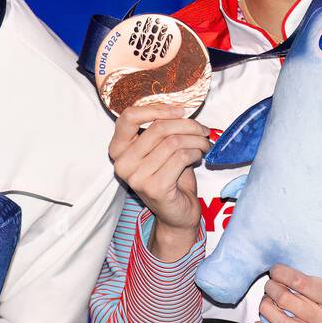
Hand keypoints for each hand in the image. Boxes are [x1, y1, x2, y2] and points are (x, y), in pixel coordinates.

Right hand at [108, 104, 210, 258]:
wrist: (177, 213)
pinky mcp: (153, 188)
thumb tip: (179, 109)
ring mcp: (135, 177)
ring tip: (203, 145)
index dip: (156, 109)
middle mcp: (122, 163)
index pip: (128, 117)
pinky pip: (181, 157)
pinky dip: (196, 153)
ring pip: (173, 142)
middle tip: (203, 130)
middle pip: (158, 128)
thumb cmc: (170, 177)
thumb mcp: (160, 149)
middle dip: (188, 125)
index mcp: (118, 149)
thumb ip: (161, 130)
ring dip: (196, 141)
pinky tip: (198, 158)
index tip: (180, 111)